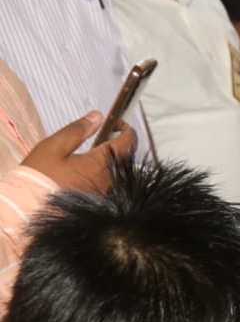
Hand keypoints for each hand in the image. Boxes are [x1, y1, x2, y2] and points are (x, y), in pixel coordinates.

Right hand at [20, 112, 136, 191]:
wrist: (30, 205)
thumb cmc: (40, 176)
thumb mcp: (54, 146)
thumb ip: (78, 130)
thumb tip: (97, 117)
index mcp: (100, 164)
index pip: (127, 143)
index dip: (127, 129)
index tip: (117, 123)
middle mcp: (109, 179)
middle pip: (127, 156)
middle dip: (120, 141)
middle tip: (105, 132)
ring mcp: (105, 191)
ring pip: (120, 169)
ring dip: (113, 155)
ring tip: (96, 147)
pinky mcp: (99, 199)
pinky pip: (111, 180)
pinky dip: (107, 168)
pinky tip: (91, 165)